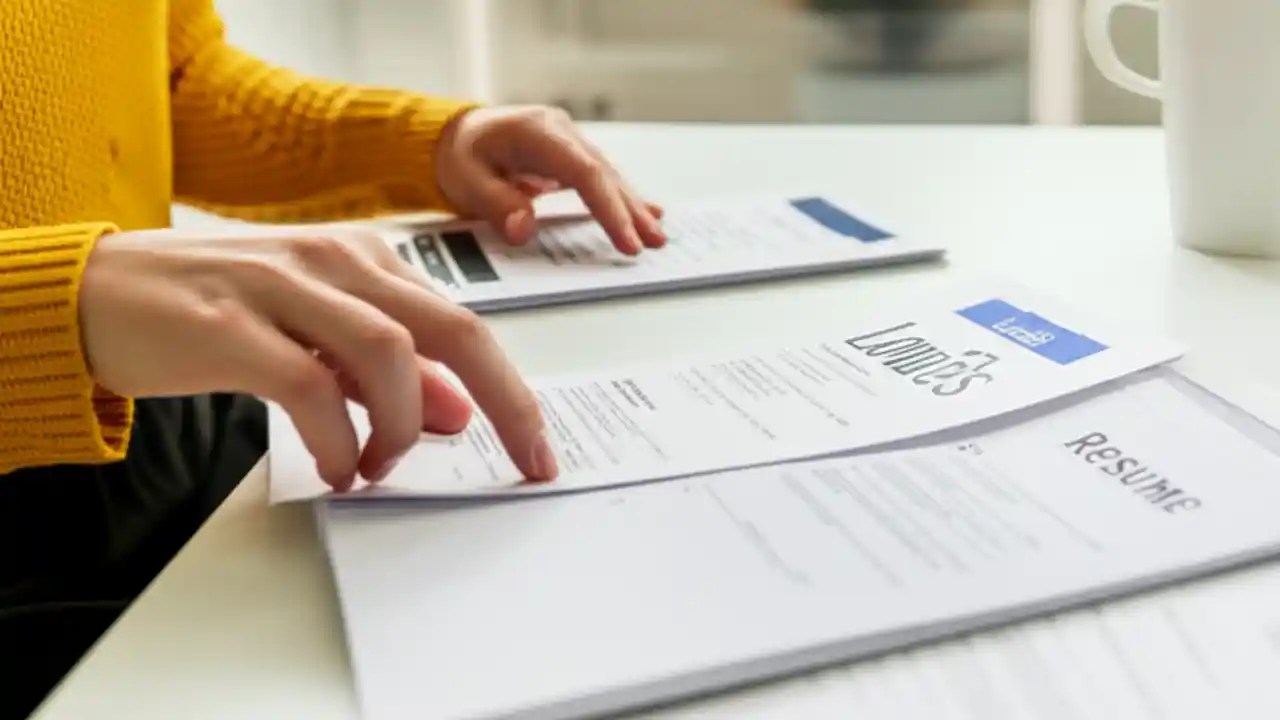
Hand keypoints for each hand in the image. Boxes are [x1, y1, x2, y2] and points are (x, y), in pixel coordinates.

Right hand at [79, 228, 556, 489]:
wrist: (99, 289)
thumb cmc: (217, 312)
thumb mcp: (318, 338)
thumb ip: (390, 373)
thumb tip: (460, 412)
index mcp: (364, 259)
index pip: (462, 324)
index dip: (510, 389)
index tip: (536, 447)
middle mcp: (334, 260)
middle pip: (449, 328)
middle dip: (502, 402)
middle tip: (519, 461)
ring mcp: (282, 285)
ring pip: (387, 352)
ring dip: (399, 425)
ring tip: (380, 465)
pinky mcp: (229, 323)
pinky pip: (308, 385)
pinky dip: (336, 436)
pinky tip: (336, 465)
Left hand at [435, 105, 666, 255]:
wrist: (454, 136)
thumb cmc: (460, 155)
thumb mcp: (465, 179)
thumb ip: (496, 203)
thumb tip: (523, 229)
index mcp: (538, 132)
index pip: (584, 173)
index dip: (608, 208)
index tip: (625, 240)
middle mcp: (561, 132)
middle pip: (604, 174)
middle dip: (630, 211)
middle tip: (653, 242)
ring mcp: (569, 142)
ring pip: (608, 177)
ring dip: (632, 208)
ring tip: (656, 236)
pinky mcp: (570, 157)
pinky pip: (601, 179)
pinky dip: (622, 199)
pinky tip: (650, 213)